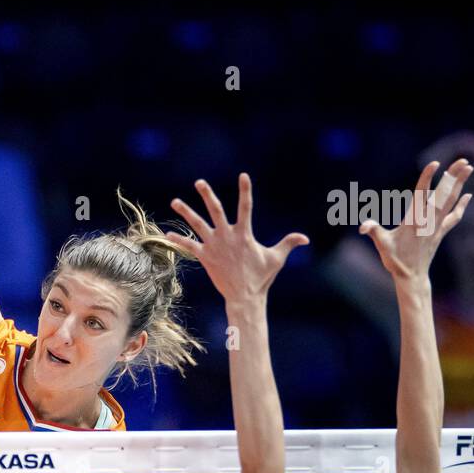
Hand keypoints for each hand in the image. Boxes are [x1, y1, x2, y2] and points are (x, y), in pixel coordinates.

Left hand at [165, 174, 307, 304]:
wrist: (245, 297)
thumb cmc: (261, 277)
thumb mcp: (277, 258)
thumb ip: (289, 243)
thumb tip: (306, 238)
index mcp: (244, 234)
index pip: (246, 207)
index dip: (245, 191)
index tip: (243, 175)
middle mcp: (227, 236)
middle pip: (215, 210)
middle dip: (207, 195)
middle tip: (199, 182)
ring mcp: (214, 246)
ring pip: (197, 224)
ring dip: (186, 212)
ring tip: (174, 201)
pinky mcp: (205, 257)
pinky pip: (189, 246)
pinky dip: (178, 239)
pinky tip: (167, 233)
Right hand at [359, 159, 472, 283]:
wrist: (412, 277)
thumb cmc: (395, 260)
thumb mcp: (382, 244)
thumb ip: (373, 231)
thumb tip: (363, 226)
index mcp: (414, 220)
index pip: (421, 194)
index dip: (427, 178)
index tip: (434, 164)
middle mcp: (428, 220)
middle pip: (443, 194)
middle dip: (454, 176)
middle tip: (463, 161)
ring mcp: (437, 226)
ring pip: (451, 201)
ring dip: (460, 184)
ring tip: (468, 168)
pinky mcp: (440, 232)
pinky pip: (454, 216)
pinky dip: (461, 205)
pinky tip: (467, 195)